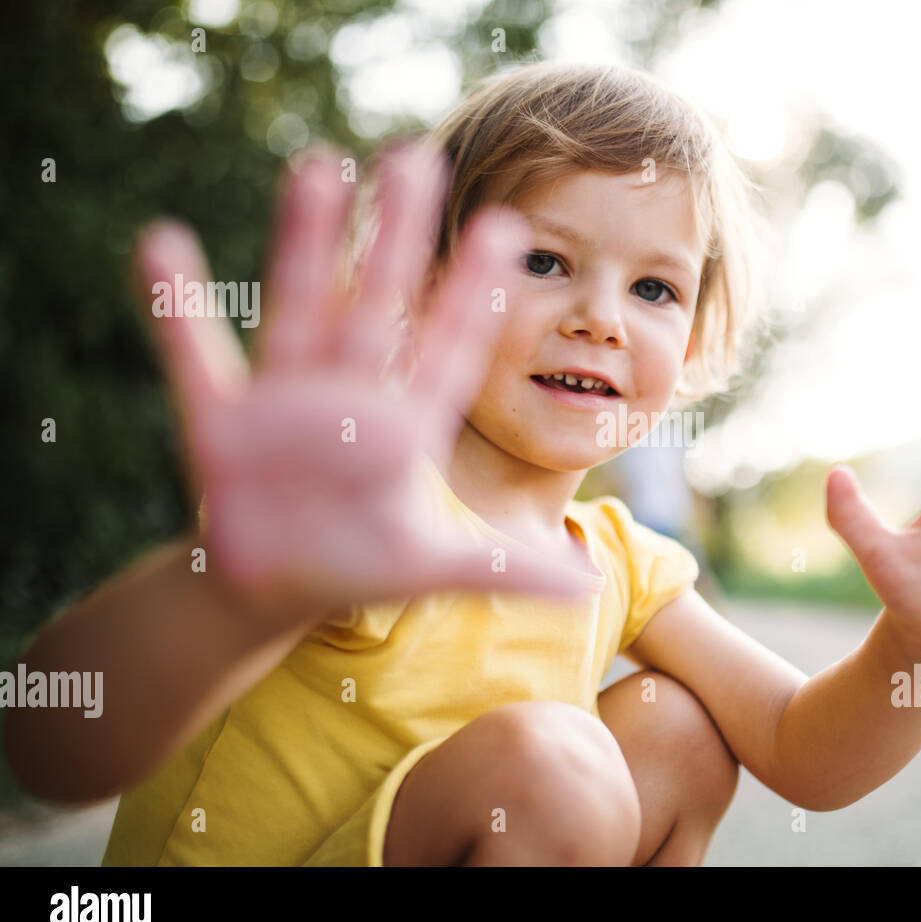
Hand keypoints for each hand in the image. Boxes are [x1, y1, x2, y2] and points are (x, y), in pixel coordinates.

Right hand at [132, 139, 589, 624]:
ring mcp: (286, 404)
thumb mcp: (436, 571)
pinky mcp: (223, 425)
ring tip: (318, 167)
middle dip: (398, 238)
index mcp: (406, 426)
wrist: (272, 593)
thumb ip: (506, 571)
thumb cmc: (360, 569)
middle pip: (377, 303)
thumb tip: (587, 590)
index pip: (448, 348)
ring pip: (298, 307)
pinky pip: (195, 358)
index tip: (508, 228)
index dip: (475, 292)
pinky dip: (174, 307)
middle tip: (419, 158)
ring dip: (305, 242)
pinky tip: (162, 243)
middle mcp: (350, 398)